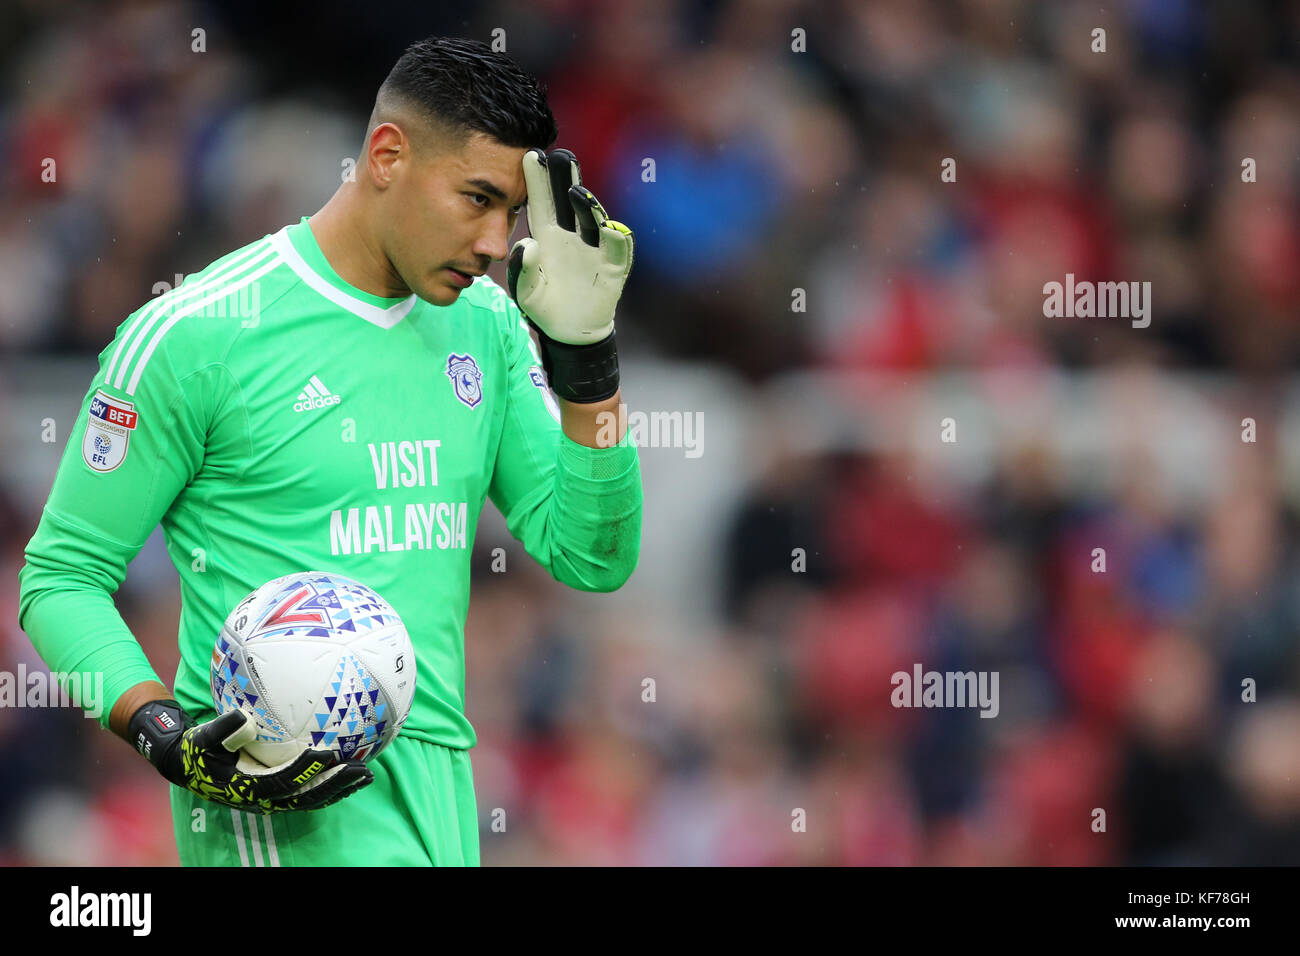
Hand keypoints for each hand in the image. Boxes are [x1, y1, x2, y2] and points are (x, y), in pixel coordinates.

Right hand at [129, 700, 372, 813]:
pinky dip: (331, 788)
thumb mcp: (203, 738)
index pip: (282, 780)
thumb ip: (222, 729)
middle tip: (361, 770)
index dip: (305, 770)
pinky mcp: (277, 797)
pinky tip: (351, 776)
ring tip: (366, 775)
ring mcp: (271, 801)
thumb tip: (242, 715)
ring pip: (311, 800)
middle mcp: (262, 800)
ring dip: (339, 789)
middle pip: (305, 796)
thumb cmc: (198, 750)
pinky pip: (308, 796)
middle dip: (334, 784)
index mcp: (246, 787)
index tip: (327, 754)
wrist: (188, 768)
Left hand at [507, 148, 633, 345]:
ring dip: (587, 205)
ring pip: (593, 220)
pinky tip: (606, 227)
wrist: (570, 332)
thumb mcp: (525, 291)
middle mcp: (572, 237)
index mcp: (548, 237)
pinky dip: (614, 238)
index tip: (529, 155)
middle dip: (566, 178)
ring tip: (576, 191)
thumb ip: (521, 271)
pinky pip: (617, 248)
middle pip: (569, 202)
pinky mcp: (612, 267)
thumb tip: (526, 246)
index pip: (542, 203)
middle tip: (560, 155)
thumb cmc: (545, 306)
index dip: (537, 181)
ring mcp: (594, 249)